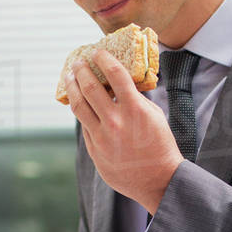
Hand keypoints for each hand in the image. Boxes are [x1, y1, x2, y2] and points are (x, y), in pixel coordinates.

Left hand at [67, 50, 184, 213]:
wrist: (159, 181)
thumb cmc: (161, 145)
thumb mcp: (155, 116)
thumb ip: (136, 99)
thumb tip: (120, 83)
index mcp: (135, 110)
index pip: (115, 75)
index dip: (104, 59)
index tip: (97, 51)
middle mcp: (115, 122)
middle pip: (90, 88)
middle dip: (81, 70)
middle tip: (78, 62)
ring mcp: (102, 138)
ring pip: (79, 107)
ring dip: (72, 88)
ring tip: (70, 77)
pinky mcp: (95, 151)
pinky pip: (84, 126)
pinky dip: (82, 112)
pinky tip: (80, 103)